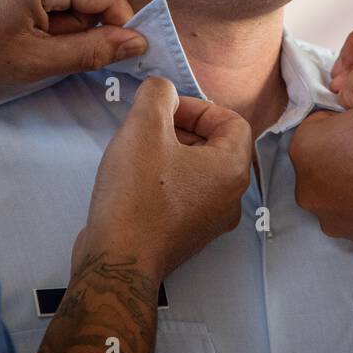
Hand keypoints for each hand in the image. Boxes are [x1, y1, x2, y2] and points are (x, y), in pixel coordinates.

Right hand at [76, 78, 252, 281]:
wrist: (119, 260)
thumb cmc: (137, 193)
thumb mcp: (144, 128)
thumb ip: (157, 95)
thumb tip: (164, 91)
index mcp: (233, 169)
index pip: (232, 122)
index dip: (199, 107)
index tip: (164, 110)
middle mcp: (231, 197)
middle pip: (216, 146)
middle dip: (182, 128)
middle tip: (147, 127)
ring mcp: (211, 221)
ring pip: (198, 171)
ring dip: (172, 153)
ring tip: (137, 151)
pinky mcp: (188, 236)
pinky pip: (185, 195)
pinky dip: (166, 179)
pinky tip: (134, 180)